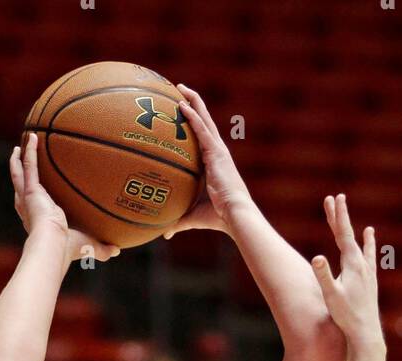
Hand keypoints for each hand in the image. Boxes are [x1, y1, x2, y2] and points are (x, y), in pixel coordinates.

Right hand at [10, 135, 119, 263]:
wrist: (54, 243)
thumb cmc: (68, 248)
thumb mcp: (88, 247)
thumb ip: (102, 248)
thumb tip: (117, 250)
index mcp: (39, 221)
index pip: (33, 207)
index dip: (33, 197)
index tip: (35, 188)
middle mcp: (30, 209)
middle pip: (21, 187)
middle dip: (20, 174)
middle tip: (21, 161)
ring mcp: (29, 198)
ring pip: (20, 174)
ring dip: (18, 159)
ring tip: (21, 145)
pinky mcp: (31, 190)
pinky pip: (30, 166)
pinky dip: (31, 151)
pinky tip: (33, 137)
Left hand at [163, 83, 252, 238]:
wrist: (236, 215)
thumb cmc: (218, 218)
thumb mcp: (193, 217)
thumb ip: (178, 221)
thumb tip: (165, 233)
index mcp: (213, 162)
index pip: (202, 137)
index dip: (192, 122)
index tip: (180, 110)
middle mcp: (217, 152)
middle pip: (203, 120)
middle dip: (192, 103)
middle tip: (177, 89)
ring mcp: (218, 150)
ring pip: (203, 118)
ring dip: (191, 101)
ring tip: (178, 86)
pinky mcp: (217, 152)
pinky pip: (202, 129)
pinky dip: (192, 116)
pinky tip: (180, 104)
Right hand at [311, 194, 383, 348]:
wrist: (365, 333)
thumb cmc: (346, 316)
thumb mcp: (331, 295)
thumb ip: (324, 275)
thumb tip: (317, 257)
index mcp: (352, 264)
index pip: (343, 233)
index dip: (338, 215)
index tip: (335, 198)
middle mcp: (363, 265)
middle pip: (350, 236)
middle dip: (342, 218)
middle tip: (337, 199)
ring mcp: (368, 274)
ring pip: (363, 249)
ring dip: (360, 236)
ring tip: (366, 228)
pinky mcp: (370, 284)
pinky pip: (370, 263)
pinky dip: (369, 253)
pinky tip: (371, 251)